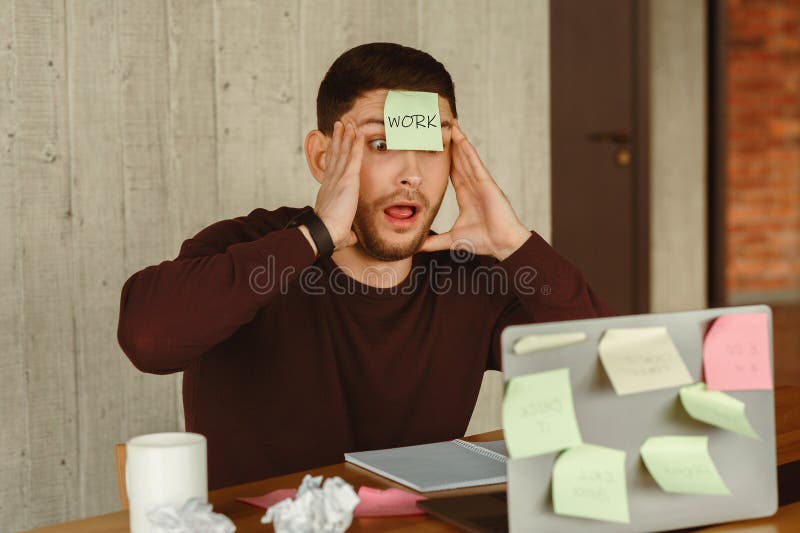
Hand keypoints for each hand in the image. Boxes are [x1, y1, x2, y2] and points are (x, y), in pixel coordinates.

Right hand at [314, 120, 363, 250]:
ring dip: (346, 135)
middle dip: (339, 138)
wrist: (326, 232)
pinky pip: (353, 156)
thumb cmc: (331, 234)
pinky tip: (358, 132)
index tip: (337, 143)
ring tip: (347, 122)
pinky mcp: (347, 179)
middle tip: (341, 125)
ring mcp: (338, 178)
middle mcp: (331, 180)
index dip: (335, 153)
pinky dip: (355, 143)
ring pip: (343, 151)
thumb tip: (352, 238)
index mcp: (329, 189)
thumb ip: (348, 231)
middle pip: (336, 154)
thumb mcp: (341, 231)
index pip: (333, 166)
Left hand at [419, 122, 530, 260]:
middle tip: (440, 127)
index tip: (433, 147)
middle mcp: (472, 185)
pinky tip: (462, 139)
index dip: (443, 159)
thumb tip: (417, 246)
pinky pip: (475, 164)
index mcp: (465, 195)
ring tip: (450, 125)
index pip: (451, 172)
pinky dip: (468, 151)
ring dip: (458, 141)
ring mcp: (480, 183)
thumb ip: (434, 242)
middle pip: (458, 160)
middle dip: (450, 144)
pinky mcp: (487, 183)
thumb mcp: (452, 239)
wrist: (501, 244)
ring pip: (466, 158)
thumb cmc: (483, 241)